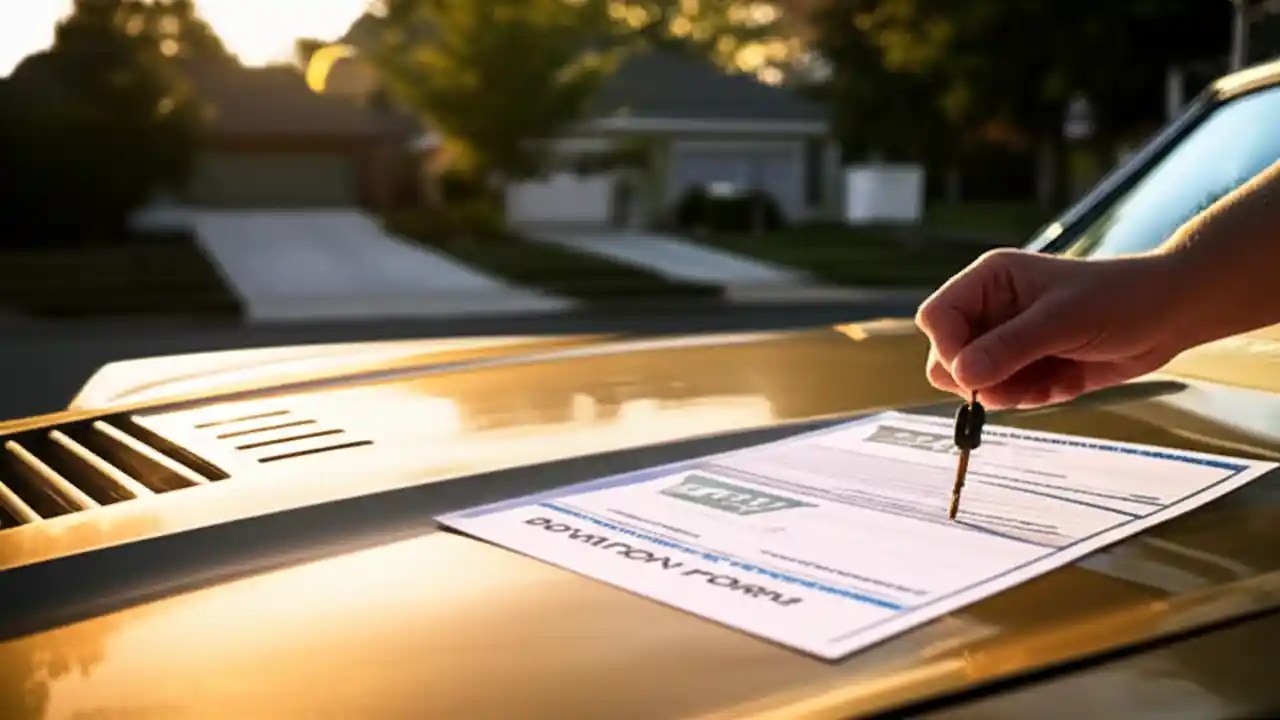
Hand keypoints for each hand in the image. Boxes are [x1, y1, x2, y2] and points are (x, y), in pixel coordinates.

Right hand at [914, 249, 1189, 409]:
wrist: (1172, 315)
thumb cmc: (1121, 299)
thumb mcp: (1063, 321)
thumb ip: (1009, 348)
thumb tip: (960, 376)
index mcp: (989, 280)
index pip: (937, 318)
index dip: (949, 349)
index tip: (976, 375)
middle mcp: (991, 308)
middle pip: (947, 356)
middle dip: (981, 378)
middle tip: (1017, 383)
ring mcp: (1008, 339)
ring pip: (975, 383)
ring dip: (1010, 392)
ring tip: (1051, 379)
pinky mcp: (1027, 365)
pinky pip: (1006, 395)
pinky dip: (1032, 397)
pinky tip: (1064, 382)